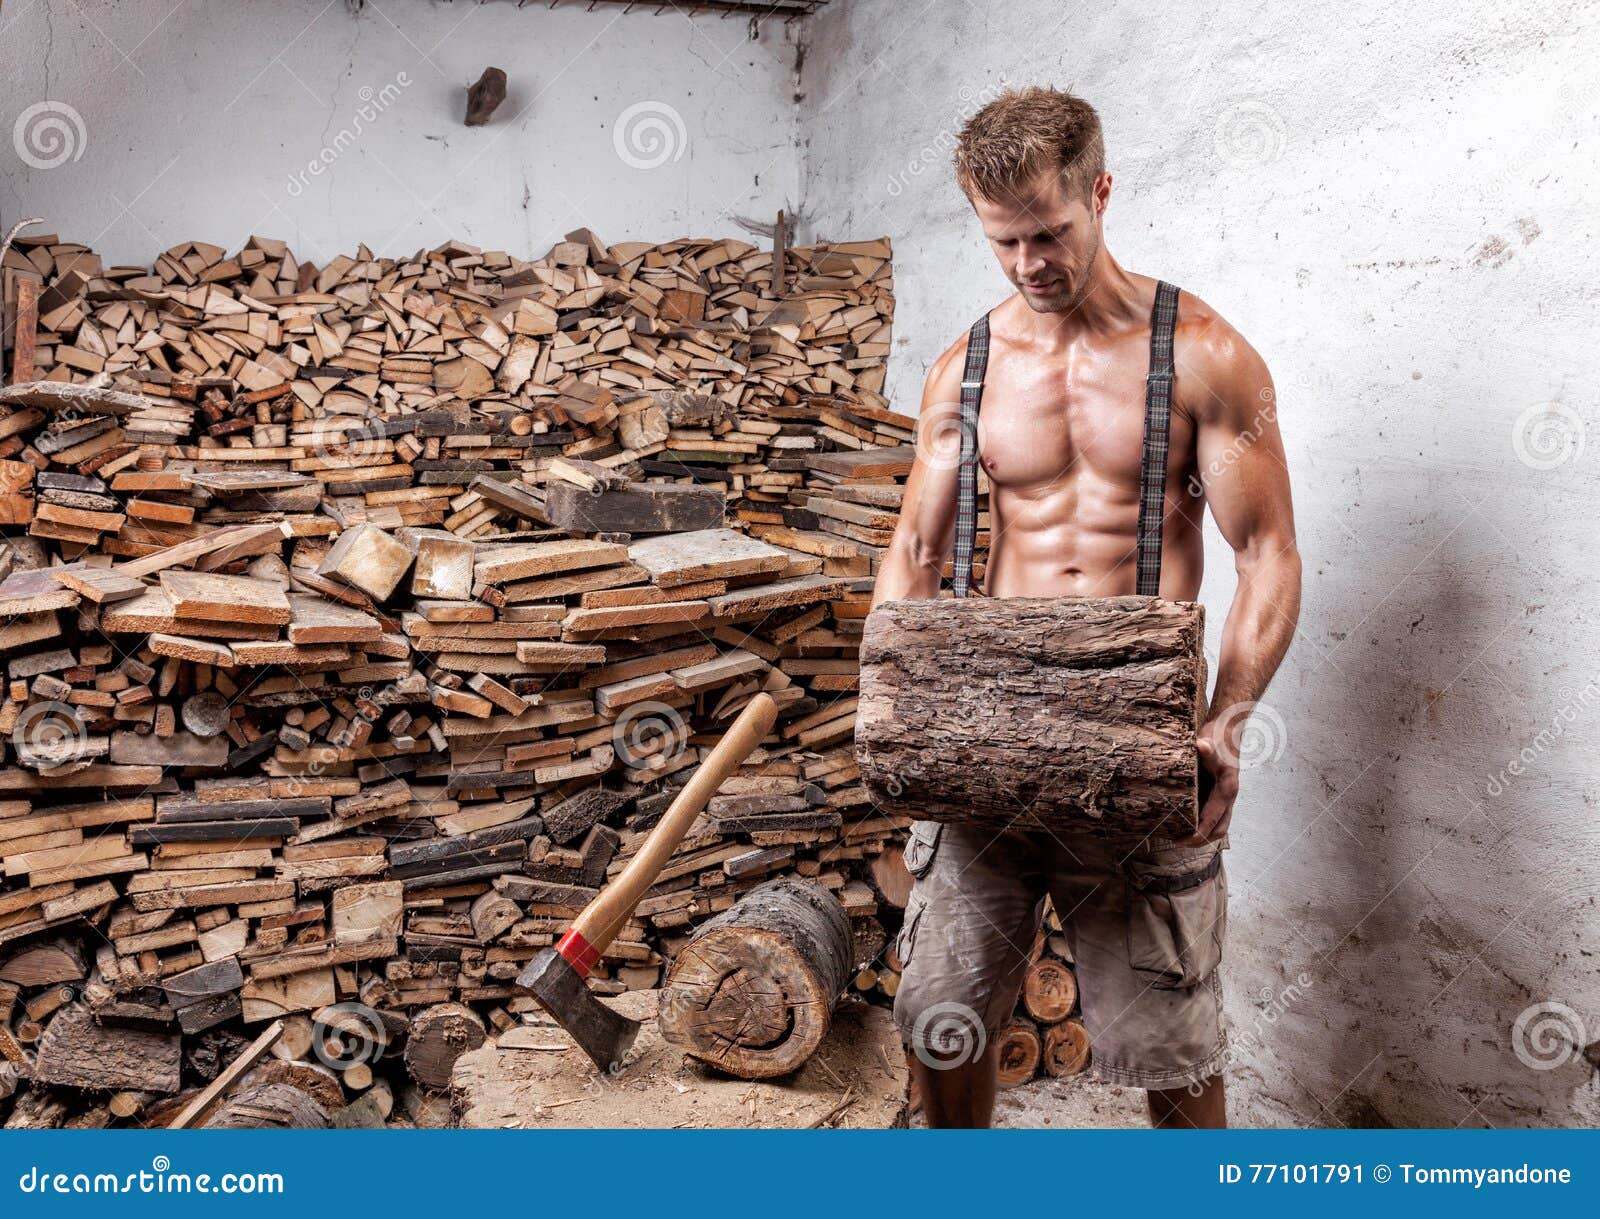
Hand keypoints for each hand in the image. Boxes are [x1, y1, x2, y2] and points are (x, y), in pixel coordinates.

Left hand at [1177, 720, 1240, 845]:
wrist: (1227, 732)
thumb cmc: (1218, 739)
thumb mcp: (1211, 742)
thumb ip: (1206, 747)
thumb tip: (1201, 745)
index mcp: (1227, 790)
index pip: (1212, 820)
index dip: (1197, 833)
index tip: (1182, 840)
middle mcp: (1228, 798)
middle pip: (1218, 830)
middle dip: (1200, 840)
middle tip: (1178, 842)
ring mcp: (1224, 799)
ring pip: (1217, 826)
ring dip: (1201, 835)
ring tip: (1179, 838)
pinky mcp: (1218, 796)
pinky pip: (1212, 816)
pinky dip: (1200, 824)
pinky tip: (1183, 823)